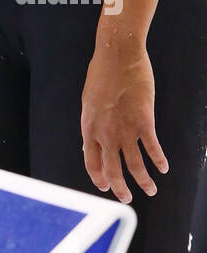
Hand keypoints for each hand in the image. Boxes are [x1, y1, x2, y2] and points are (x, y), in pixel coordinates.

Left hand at [81, 43, 167, 202]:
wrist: (117, 55)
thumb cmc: (102, 73)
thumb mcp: (89, 101)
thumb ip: (92, 123)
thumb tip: (92, 140)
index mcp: (89, 127)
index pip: (91, 162)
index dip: (99, 178)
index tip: (105, 186)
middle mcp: (105, 133)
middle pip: (113, 170)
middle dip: (120, 188)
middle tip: (127, 197)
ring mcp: (125, 128)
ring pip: (135, 165)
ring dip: (144, 181)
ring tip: (150, 190)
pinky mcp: (144, 121)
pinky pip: (152, 148)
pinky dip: (159, 161)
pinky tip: (163, 168)